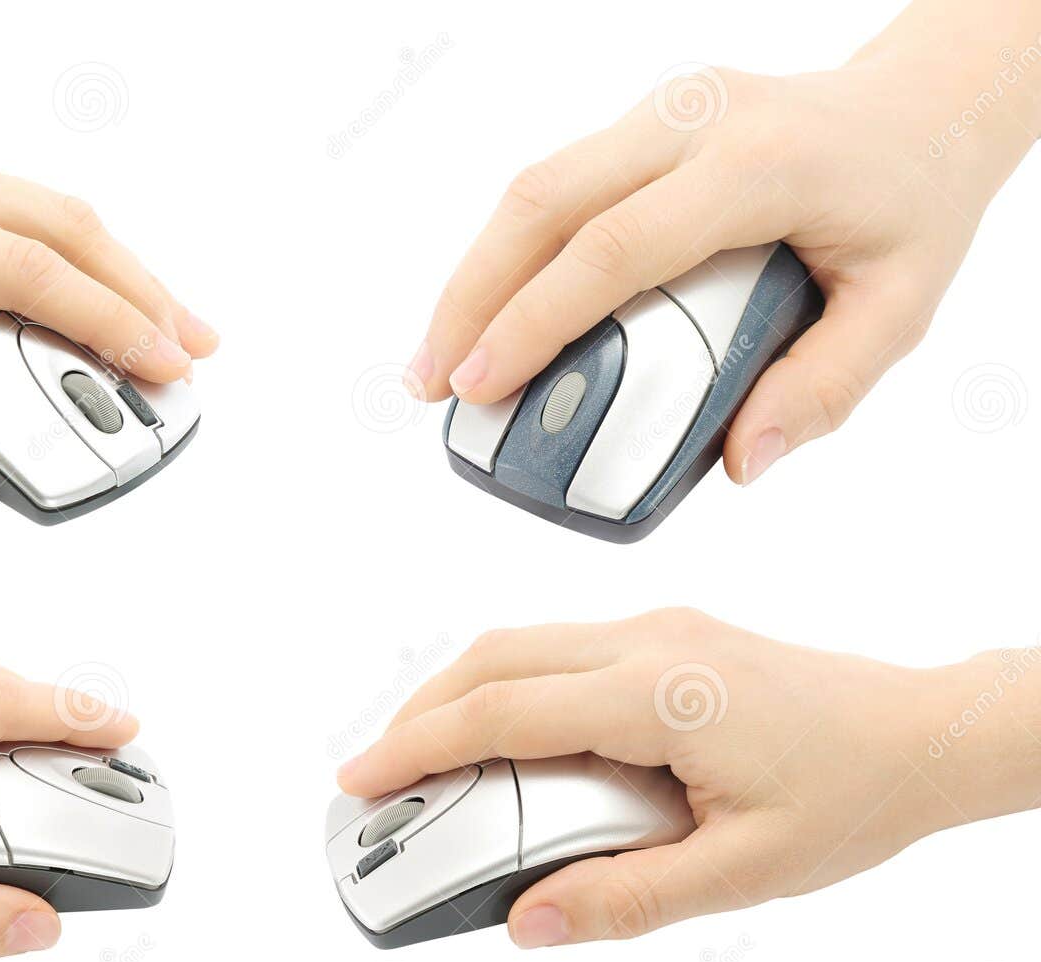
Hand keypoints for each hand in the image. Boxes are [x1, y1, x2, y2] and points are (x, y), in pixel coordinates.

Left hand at [0, 125, 217, 502]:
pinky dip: (80, 255)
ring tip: (176, 331)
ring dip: (122, 268)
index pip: (23, 268)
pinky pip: (25, 209)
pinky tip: (109, 298)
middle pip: (61, 223)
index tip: (163, 366)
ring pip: (53, 208)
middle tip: (199, 356)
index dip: (106, 318)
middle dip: (142, 291)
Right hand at [336, 609, 1040, 946]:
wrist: (924, 733)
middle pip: (493, 657)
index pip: (502, 710)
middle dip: (418, 712)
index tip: (360, 777)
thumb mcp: (742, 872)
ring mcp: (658, 629)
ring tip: (426, 760)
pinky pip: (560, 649)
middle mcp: (649, 641)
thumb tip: (531, 921)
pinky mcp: (668, 636)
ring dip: (460, 695)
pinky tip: (506, 739)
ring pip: (522, 644)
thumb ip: (627, 898)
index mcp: (660, 691)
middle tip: (375, 773)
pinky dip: (508, 687)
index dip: (417, 744)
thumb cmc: (854, 793)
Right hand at [410, 0, 1038, 483]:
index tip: (480, 386)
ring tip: (438, 361)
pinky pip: (555, 185)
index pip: (616, 245)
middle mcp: (695, 119)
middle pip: (543, 201)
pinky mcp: (641, 122)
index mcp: (759, 164)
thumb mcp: (902, 308)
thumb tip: (741, 463)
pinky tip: (488, 314)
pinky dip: (508, 253)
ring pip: (534, 186)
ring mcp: (662, 111)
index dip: (534, 318)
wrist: (922, 106)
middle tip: (430, 384)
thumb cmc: (911, 205)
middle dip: (469, 296)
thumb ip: (825, 388)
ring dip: (474, 274)